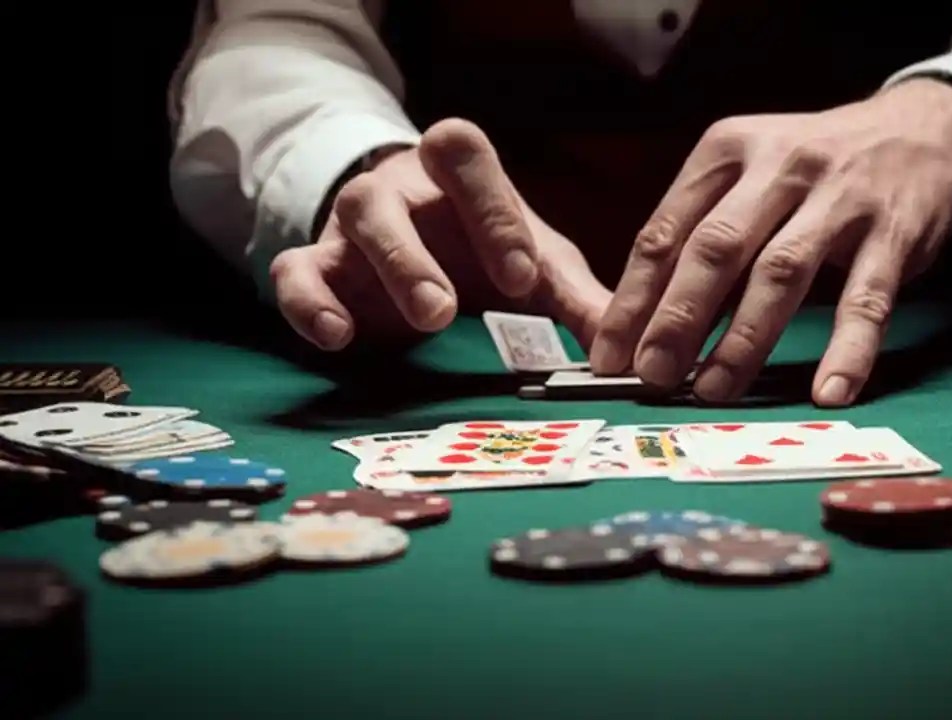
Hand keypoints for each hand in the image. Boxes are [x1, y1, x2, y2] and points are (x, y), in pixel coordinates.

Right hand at [269, 119, 610, 351]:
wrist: (423, 239)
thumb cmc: (486, 246)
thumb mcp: (536, 265)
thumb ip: (576, 301)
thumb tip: (628, 353)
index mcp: (458, 171)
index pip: (464, 154)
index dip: (492, 212)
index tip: (522, 277)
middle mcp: (398, 186)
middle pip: (391, 193)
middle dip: (418, 253)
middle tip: (447, 310)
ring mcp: (351, 224)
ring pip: (350, 224)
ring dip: (385, 271)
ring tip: (423, 321)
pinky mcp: (316, 263)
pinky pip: (293, 273)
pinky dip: (307, 305)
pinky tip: (337, 338)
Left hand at [589, 78, 951, 405]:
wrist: (920, 130)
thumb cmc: (814, 168)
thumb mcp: (748, 171)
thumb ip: (702, 230)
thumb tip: (645, 320)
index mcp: (728, 150)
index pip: (667, 231)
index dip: (633, 298)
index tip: (610, 355)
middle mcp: (780, 167)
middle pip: (716, 248)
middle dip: (677, 318)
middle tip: (652, 375)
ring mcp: (841, 198)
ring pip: (781, 273)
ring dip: (743, 339)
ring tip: (713, 390)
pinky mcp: (894, 233)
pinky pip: (866, 301)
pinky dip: (847, 351)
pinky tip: (827, 393)